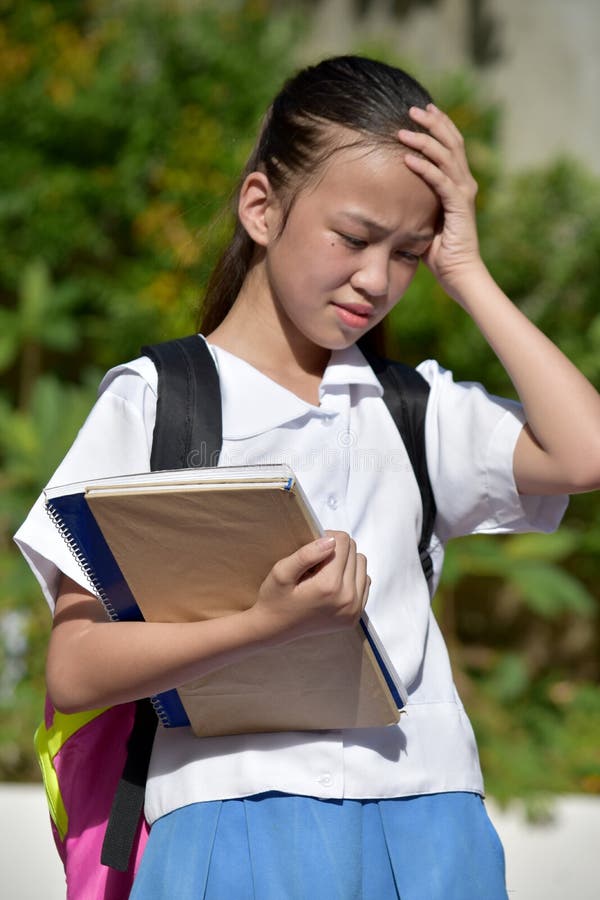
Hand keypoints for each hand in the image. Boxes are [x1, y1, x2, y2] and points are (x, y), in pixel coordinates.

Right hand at [251, 531, 369, 643]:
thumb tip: (331, 540)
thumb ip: (307, 554)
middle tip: (315, 563)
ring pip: (362, 565)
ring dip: (345, 563)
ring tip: (323, 574)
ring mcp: (353, 610)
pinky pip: (364, 583)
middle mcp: (347, 599)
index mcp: (329, 586)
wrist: (274, 629)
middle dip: (335, 551)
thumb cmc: (274, 598)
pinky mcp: (354, 617)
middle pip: (354, 552)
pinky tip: (332, 585)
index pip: (343, 542)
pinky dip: (351, 578)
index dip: (326, 538)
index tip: (312, 547)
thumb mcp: (282, 571)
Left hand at [398, 104, 482, 299]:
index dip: (438, 125)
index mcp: (458, 184)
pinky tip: (407, 157)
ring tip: (403, 129)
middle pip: (451, 142)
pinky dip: (424, 167)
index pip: (451, 146)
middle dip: (432, 122)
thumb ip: (416, 204)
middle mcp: (464, 183)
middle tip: (412, 108)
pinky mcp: (459, 206)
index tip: (421, 111)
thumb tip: (393, 197)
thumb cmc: (441, 253)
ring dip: (424, 139)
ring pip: (445, 156)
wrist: (460, 274)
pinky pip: (440, 181)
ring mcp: (463, 193)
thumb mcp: (424, 220)